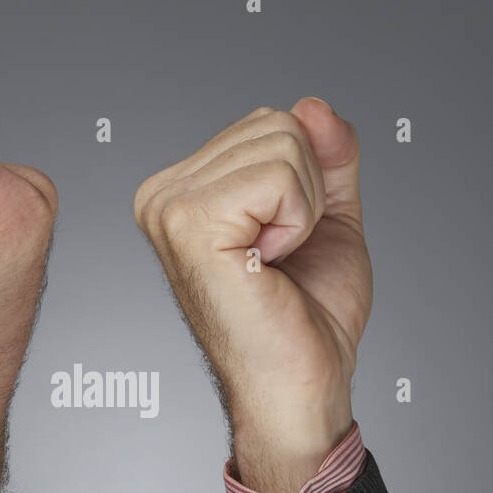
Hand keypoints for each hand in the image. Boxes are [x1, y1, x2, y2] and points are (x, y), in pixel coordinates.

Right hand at [134, 98, 371, 492]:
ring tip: (273, 262)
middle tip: (280, 257)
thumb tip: (314, 106)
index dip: (306, 180)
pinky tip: (267, 264)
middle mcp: (165, 195)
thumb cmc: (304, 322)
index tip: (281, 245)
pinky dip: (297, 219)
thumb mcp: (328, 218)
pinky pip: (279, 173)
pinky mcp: (188, 224)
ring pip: (282, 141)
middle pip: (276, 122)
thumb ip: (326, 156)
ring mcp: (169, 207)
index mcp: (185, 191)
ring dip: (304, 208)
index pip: (269, 121)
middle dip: (307, 189)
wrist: (299, 386)